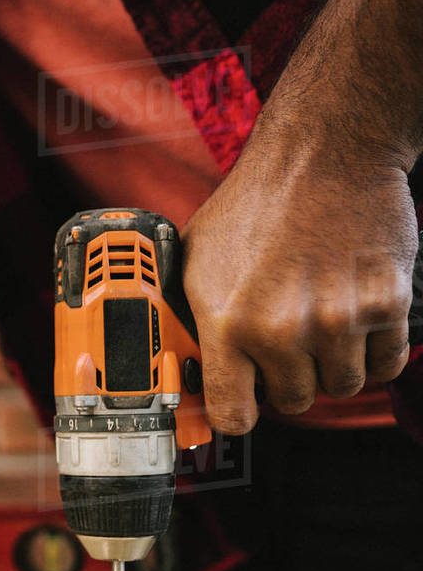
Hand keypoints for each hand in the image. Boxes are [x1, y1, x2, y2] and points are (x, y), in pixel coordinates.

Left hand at [182, 140, 417, 433]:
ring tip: (318, 321)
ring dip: (330, 365)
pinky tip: (354, 320)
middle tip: (284, 341)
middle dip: (286, 378)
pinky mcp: (387, 303)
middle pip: (292, 401)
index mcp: (226, 322)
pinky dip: (373, 352)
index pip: (231, 415)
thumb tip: (183, 368)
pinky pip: (385, 365)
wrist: (324, 156)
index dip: (237, 413)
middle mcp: (282, 328)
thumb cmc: (254, 207)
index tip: (242, 404)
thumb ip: (193, 320)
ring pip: (340, 386)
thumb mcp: (194, 262)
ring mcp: (338, 319)